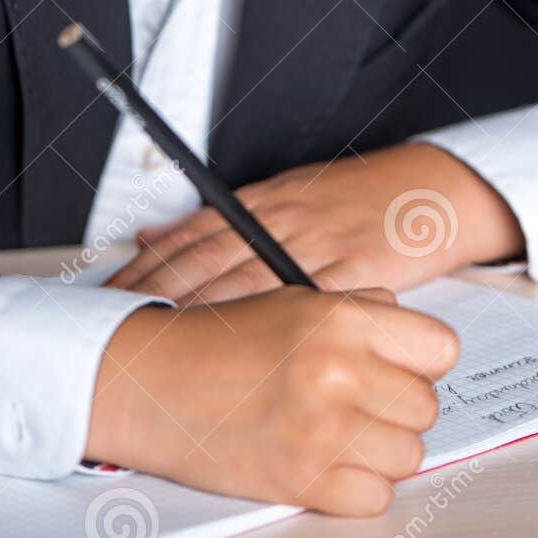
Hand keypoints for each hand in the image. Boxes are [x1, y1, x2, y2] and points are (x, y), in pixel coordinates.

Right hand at [86, 286, 459, 514]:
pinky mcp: (302, 481)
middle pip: (425, 407)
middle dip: (397, 408)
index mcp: (342, 319)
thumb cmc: (219, 340)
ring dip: (380, 450)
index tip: (402, 368)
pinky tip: (326, 463)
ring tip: (339, 432)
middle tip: (360, 403)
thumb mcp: (295, 300)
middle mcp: (339, 373)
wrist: (151, 382)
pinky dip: (356, 488)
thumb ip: (361, 313)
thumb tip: (410, 336)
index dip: (421, 361)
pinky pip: (374, 497)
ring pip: (408, 457)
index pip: (440, 349)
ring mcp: (323, 431)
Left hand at [107, 142, 524, 302]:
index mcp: (263, 200)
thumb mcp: (285, 195)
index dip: (146, 266)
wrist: (430, 191)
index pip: (191, 233)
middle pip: (207, 260)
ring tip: (159, 343)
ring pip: (244, 283)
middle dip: (156, 295)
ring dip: (198, 313)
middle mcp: (283, 218)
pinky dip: (268, 323)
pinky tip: (243, 347)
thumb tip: (152, 237)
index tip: (108, 295)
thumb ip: (220, 222)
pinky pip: (303, 301)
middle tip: (113, 327)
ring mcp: (318, 244)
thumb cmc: (356, 200)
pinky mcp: (355, 270)